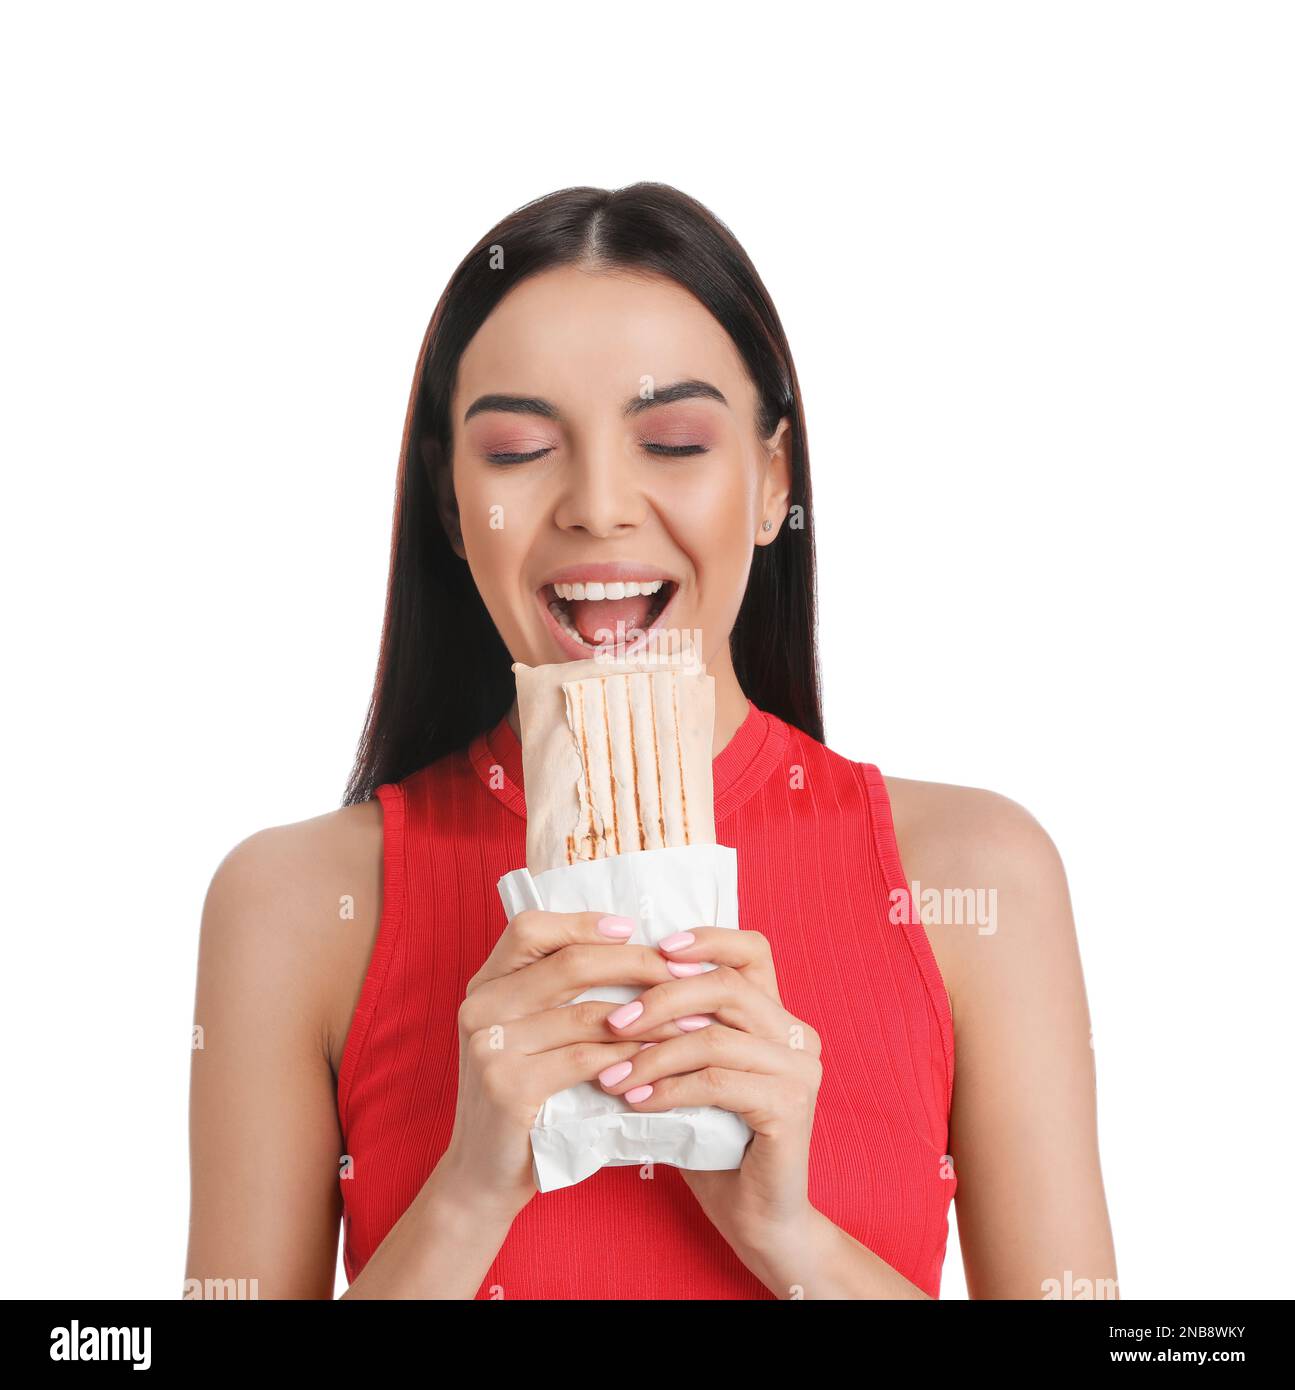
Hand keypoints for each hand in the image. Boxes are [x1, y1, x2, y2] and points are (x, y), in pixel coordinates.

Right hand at [433, 908, 684, 1221]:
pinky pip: (585, 1059)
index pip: (531, 928)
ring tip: (688, 1019)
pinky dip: (628, 1056)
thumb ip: (555, 995)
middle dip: (633, 964)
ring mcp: (490, 1047)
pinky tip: (657, 1058)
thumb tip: (629, 945)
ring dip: (648, 1016)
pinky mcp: (508, 1087)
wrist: (482, 1176)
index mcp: (484, 985)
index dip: (583, 923)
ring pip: (585, 1014)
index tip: (631, 927)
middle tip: (679, 972)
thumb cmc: (521, 1099)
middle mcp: (480, 1007)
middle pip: (568, 964)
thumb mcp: (527, 1037)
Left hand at [593, 928, 822, 1265]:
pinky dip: (668, 1089)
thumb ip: (677, 1034)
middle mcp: (796, 1034)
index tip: (655, 948)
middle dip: (660, 998)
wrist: (759, 1220)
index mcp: (777, 1016)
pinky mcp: (791, 1106)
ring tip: (610, 1074)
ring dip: (652, 1053)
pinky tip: (635, 1101)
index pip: (750, 950)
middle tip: (612, 1022)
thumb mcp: (693, 1077)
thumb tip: (613, 996)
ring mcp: (799, 1069)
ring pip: (714, 1036)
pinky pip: (716, 1082)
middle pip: (725, 986)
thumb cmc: (716, 1145)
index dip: (705, 939)